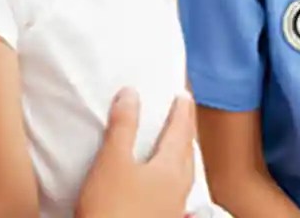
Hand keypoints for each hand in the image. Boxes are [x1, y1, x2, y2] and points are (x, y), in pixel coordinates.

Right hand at [77, 89, 196, 217]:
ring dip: (181, 156)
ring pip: (184, 175)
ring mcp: (173, 209)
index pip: (180, 131)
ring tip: (176, 147)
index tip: (184, 95)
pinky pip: (176, 194)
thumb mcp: (112, 161)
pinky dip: (173, 181)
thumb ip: (123, 127)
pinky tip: (167, 188)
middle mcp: (179, 188)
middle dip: (186, 132)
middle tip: (184, 116)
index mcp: (170, 168)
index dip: (181, 111)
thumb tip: (131, 94)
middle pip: (187, 153)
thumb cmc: (112, 209)